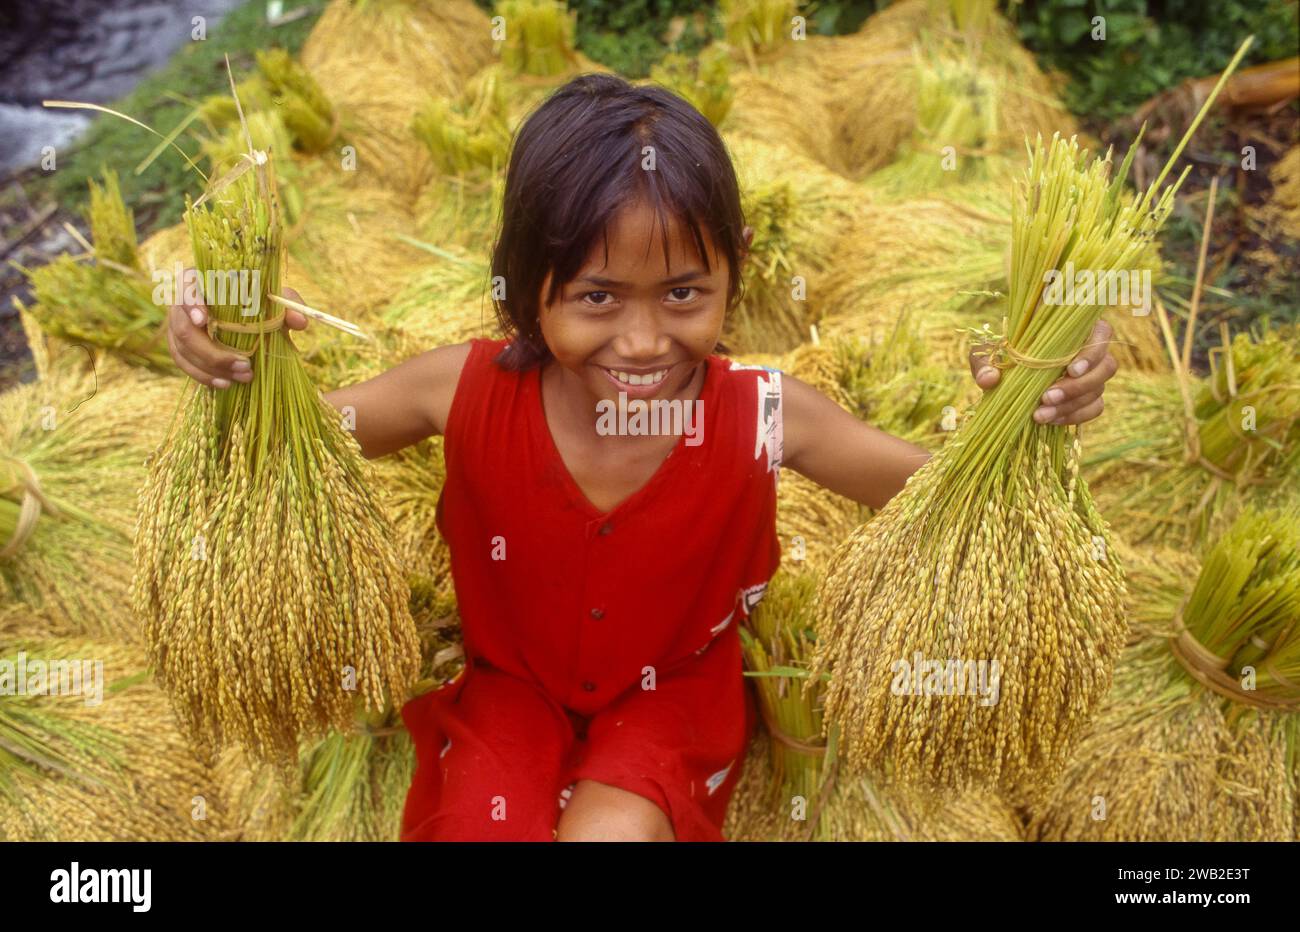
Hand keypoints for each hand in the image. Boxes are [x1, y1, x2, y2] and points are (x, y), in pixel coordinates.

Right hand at [167, 267, 308, 387]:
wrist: (245, 314)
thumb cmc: (257, 300)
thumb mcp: (274, 298)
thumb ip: (288, 304)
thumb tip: (300, 321)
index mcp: (200, 281)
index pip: (185, 285)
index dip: (190, 302)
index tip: (204, 319)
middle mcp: (181, 303)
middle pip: (184, 328)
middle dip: (212, 352)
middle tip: (243, 364)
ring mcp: (177, 326)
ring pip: (183, 350)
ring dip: (211, 368)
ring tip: (242, 377)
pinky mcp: (179, 347)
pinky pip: (184, 364)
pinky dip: (203, 376)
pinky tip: (225, 384)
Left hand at [969, 319, 1117, 424]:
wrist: (1006, 371)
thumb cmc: (1001, 352)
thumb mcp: (987, 352)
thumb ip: (984, 361)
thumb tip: (989, 380)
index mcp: (1075, 329)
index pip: (1102, 333)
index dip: (1092, 353)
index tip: (1070, 370)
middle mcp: (1090, 351)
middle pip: (1106, 367)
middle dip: (1077, 386)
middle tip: (1046, 397)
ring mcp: (1092, 375)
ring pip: (1099, 391)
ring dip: (1072, 405)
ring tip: (1040, 415)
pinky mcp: (1087, 396)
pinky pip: (1094, 408)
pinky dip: (1074, 417)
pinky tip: (1051, 420)